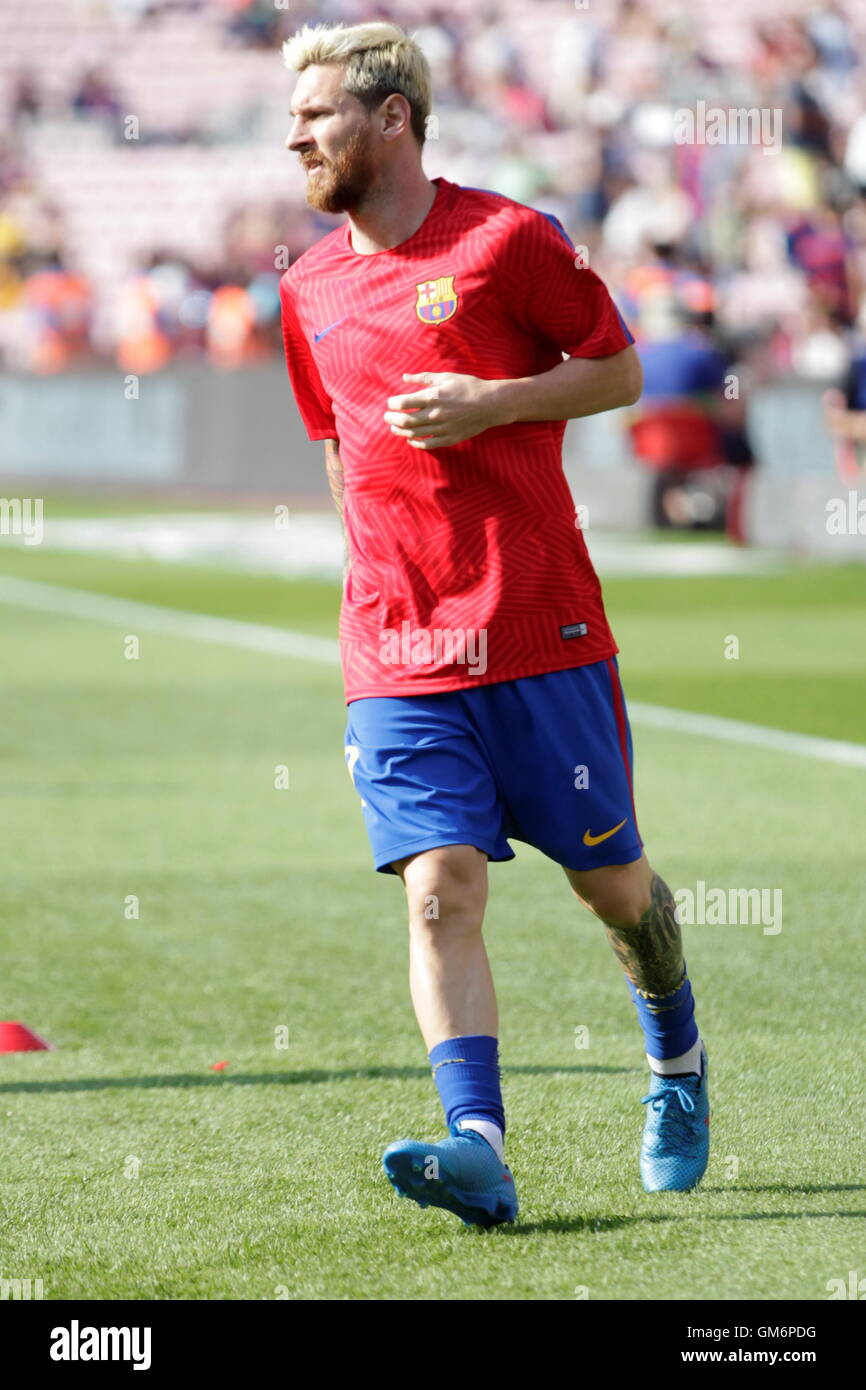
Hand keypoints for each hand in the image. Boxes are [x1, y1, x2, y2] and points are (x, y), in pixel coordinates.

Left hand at [384, 372, 508, 448]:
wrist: (491, 404)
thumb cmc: (468, 386)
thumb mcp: (445, 377)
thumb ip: (423, 378)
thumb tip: (404, 377)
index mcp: (433, 397)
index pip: (402, 403)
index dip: (392, 404)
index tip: (391, 403)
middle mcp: (435, 414)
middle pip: (404, 420)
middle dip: (391, 418)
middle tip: (387, 416)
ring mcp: (442, 428)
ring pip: (413, 434)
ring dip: (400, 431)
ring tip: (395, 427)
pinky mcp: (449, 438)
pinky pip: (427, 444)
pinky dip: (416, 443)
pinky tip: (411, 439)